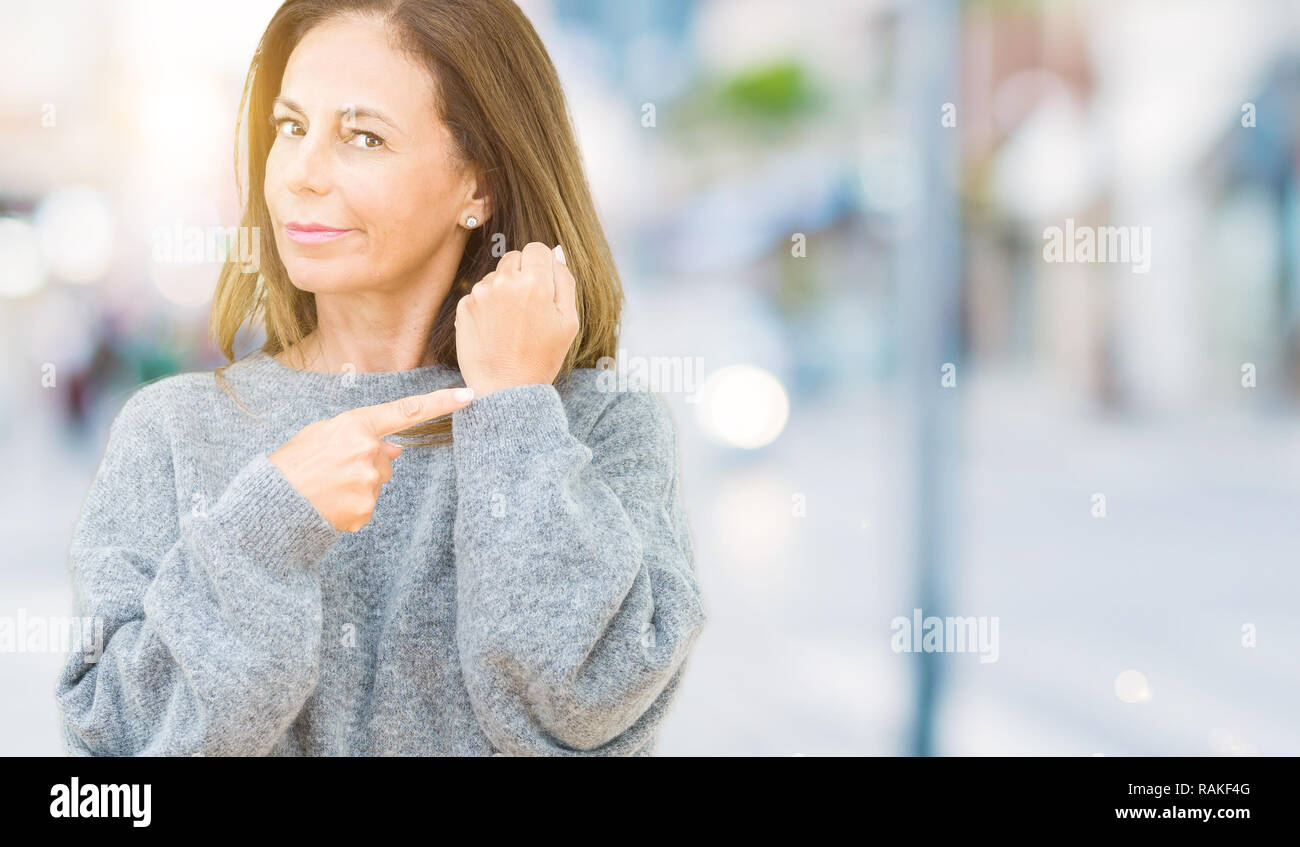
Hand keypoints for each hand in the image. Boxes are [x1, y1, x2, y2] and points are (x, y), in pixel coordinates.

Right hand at [269, 387, 473, 531]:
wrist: (271, 502)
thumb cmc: (294, 462)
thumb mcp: (322, 435)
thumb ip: (361, 436)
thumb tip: (396, 450)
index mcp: (356, 425)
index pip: (407, 410)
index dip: (441, 402)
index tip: (469, 395)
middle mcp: (368, 452)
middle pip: (386, 459)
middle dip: (365, 464)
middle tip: (331, 470)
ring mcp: (368, 484)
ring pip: (377, 484)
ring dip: (358, 486)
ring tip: (326, 487)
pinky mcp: (365, 512)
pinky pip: (368, 507)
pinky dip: (352, 508)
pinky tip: (329, 503)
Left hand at [454, 241, 578, 396]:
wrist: (506, 389)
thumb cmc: (542, 358)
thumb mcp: (568, 321)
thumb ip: (565, 281)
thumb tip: (556, 252)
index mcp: (534, 282)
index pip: (537, 249)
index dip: (543, 265)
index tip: (543, 284)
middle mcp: (503, 282)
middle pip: (514, 257)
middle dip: (523, 274)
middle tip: (529, 307)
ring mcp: (480, 294)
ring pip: (495, 276)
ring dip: (504, 290)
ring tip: (511, 322)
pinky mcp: (463, 307)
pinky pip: (479, 293)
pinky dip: (487, 305)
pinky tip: (496, 329)